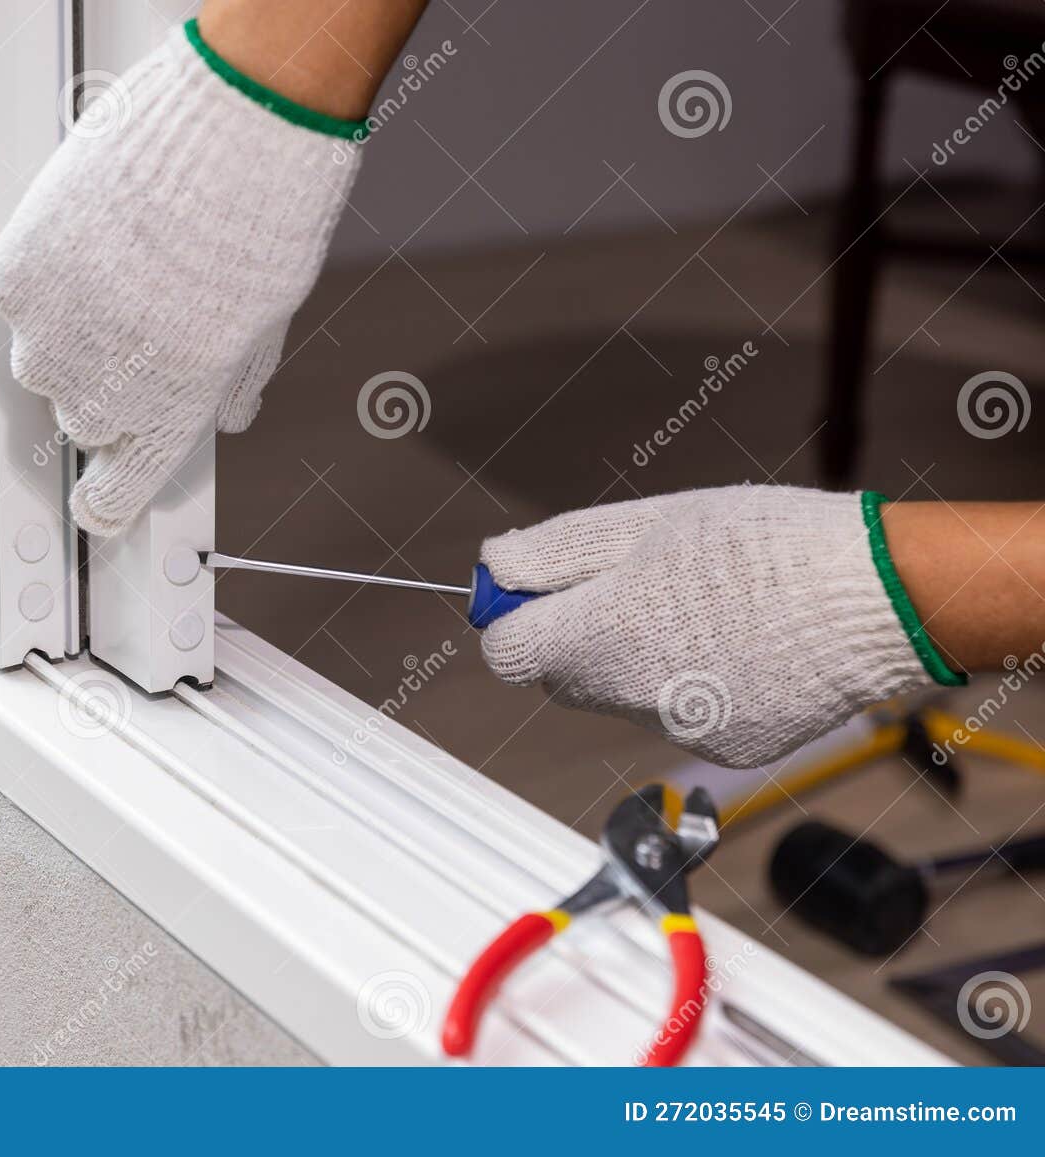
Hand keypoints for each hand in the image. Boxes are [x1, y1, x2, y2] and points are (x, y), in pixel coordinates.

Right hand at [0, 22, 362, 535]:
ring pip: (41, 363)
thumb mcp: (268, 320)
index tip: (99, 504)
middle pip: (85, 423)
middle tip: (137, 333)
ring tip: (114, 274)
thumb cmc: (263, 223)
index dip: (107, 502)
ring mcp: (49, 335)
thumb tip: (228, 413)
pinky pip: (19, 298)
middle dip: (108, 392)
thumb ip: (234, 380)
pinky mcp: (15, 276)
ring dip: (68, 337)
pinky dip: (45, 278)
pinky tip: (86, 238)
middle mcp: (102, 391)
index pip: (117, 495)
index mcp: (171, 414)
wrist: (229, 132)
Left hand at [478, 485, 957, 767]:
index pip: (506, 652)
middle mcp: (628, 696)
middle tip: (632, 585)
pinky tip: (736, 645)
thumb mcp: (646, 524)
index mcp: (600, 636)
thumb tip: (493, 568)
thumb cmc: (762, 546)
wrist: (876, 598)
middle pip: (561, 677)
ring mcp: (676, 729)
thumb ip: (557, 552)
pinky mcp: (723, 747)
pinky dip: (690, 684)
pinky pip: (676, 716)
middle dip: (575, 635)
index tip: (535, 590)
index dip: (513, 617)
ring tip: (699, 609)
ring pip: (618, 696)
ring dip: (632, 659)